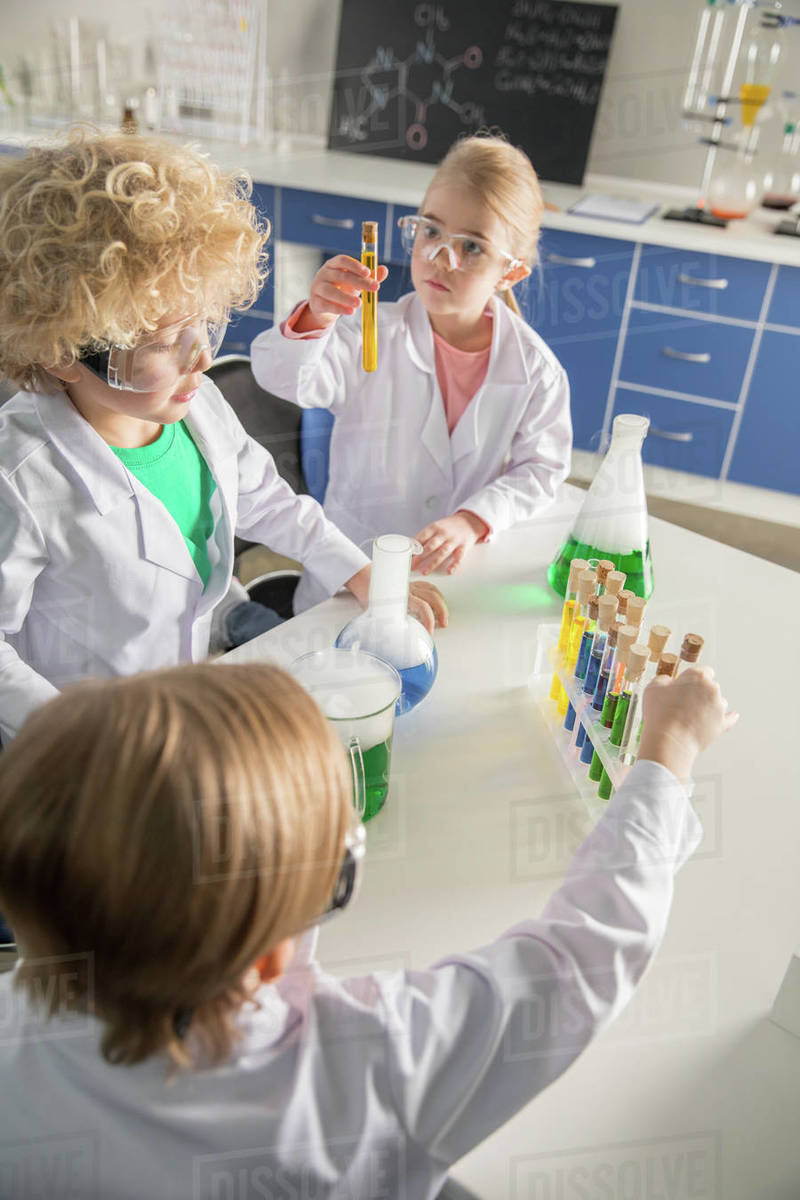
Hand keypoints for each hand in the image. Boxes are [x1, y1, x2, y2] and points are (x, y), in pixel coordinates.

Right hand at [295, 255, 388, 331]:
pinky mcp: (316, 303)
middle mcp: (324, 274)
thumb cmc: (341, 289)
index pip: (342, 260)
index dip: (355, 265)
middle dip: (359, 282)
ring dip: (346, 298)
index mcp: (333, 265)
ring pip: (331, 292)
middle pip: (340, 276)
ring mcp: (318, 288)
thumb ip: (369, 277)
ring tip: (359, 304)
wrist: (324, 306)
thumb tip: (384, 270)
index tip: (368, 272)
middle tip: (374, 288)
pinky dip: (339, 309)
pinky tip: (350, 311)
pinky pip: (326, 305)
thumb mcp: (355, 282)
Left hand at [344, 570, 447, 635]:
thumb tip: (386, 643)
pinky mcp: (412, 584)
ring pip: (432, 591)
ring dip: (441, 604)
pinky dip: (436, 595)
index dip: (429, 620)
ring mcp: (412, 585)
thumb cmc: (369, 596)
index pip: (422, 607)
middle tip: (442, 624)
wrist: (364, 580)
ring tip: (443, 616)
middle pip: (432, 598)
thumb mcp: (375, 613)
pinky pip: (428, 587)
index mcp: (401, 597)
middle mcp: (409, 589)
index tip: (430, 632)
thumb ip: (384, 626)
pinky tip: (437, 602)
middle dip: (441, 612)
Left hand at [412, 512, 486, 574]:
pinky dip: (454, 565)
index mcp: (434, 528)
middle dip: (420, 556)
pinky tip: (449, 571)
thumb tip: (409, 547)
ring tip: (424, 572)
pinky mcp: (463, 547)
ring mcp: (454, 540)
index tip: (406, 556)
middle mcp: (443, 534)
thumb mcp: (435, 527)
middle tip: (411, 566)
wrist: (469, 521)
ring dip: (433, 562)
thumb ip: (423, 537)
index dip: (413, 547)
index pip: (421, 537)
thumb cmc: (448, 527)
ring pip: (442, 552)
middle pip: (430, 546)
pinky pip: (459, 557)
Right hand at [638, 666, 738, 781]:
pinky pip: (729, 719)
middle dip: (701, 693)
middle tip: (683, 703)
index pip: (704, 670)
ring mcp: (719, 708)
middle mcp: (712, 689)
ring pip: (718, 702)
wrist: (669, 740)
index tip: (686, 685)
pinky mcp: (721, 725)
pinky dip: (729, 718)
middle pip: (711, 686)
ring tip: (691, 716)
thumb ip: (664, 680)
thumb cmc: (660, 713)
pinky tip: (733, 716)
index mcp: (698, 676)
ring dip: (708, 706)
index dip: (694, 678)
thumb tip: (669, 682)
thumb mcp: (653, 688)